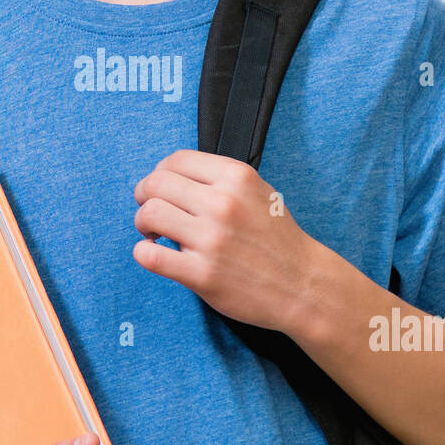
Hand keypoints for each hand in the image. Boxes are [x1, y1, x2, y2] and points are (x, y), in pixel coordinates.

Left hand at [132, 149, 315, 332]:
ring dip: (143, 223)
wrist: (302, 285)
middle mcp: (223, 204)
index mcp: (236, 177)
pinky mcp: (202, 274)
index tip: (160, 188)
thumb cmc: (276, 239)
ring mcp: (212, 240)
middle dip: (144, 196)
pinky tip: (154, 253)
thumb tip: (172, 177)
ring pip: (149, 214)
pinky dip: (143, 252)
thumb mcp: (258, 191)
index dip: (159, 173)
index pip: (175, 160)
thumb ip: (219, 179)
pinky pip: (150, 256)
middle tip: (150, 211)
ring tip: (154, 233)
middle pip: (156, 184)